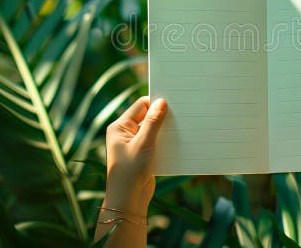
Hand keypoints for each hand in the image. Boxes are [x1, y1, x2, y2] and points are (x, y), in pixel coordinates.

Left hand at [103, 96, 167, 216]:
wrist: (128, 199)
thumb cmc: (131, 171)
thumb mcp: (144, 144)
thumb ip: (153, 122)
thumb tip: (162, 102)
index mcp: (119, 127)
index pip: (140, 106)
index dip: (155, 103)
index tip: (173, 102)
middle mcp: (125, 133)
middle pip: (147, 116)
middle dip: (162, 116)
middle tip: (179, 113)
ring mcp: (134, 144)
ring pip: (153, 129)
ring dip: (164, 129)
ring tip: (181, 126)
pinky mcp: (142, 154)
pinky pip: (155, 141)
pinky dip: (165, 140)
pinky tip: (177, 140)